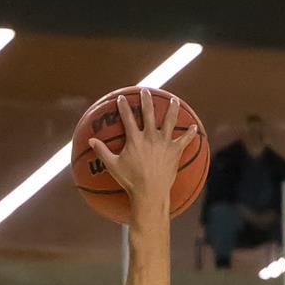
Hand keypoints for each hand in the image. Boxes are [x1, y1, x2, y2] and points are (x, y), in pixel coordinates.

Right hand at [86, 88, 197, 223]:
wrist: (150, 193)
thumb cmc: (130, 181)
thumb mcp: (113, 166)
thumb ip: (102, 152)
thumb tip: (89, 141)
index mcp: (135, 139)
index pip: (127, 117)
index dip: (123, 106)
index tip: (121, 98)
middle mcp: (150, 136)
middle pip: (149, 113)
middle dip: (146, 100)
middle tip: (145, 91)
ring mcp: (164, 143)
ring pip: (170, 120)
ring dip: (172, 109)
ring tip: (174, 100)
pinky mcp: (175, 151)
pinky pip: (185, 140)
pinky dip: (190, 134)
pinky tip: (194, 127)